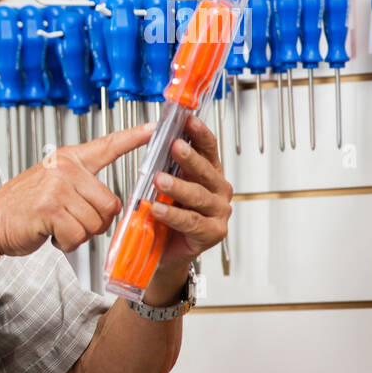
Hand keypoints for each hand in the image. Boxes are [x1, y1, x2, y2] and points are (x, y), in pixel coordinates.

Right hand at [0, 123, 154, 256]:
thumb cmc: (21, 209)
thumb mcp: (51, 186)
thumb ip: (80, 188)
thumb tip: (112, 206)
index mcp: (68, 160)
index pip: (107, 146)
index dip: (133, 138)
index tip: (153, 128)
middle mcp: (64, 169)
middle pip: (110, 204)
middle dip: (96, 223)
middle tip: (73, 223)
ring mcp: (57, 187)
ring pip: (96, 223)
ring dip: (78, 234)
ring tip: (57, 226)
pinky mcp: (50, 208)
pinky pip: (78, 235)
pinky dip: (66, 243)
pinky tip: (51, 234)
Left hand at [147, 114, 233, 271]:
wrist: (164, 252)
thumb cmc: (165, 216)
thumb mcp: (164, 187)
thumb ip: (165, 168)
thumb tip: (154, 143)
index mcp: (208, 174)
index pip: (207, 149)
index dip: (199, 134)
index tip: (189, 120)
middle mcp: (217, 191)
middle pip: (205, 171)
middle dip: (189, 157)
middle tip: (174, 146)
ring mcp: (218, 213)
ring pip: (198, 196)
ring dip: (178, 186)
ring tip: (159, 180)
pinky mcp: (212, 233)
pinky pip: (191, 221)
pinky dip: (173, 215)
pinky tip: (158, 210)